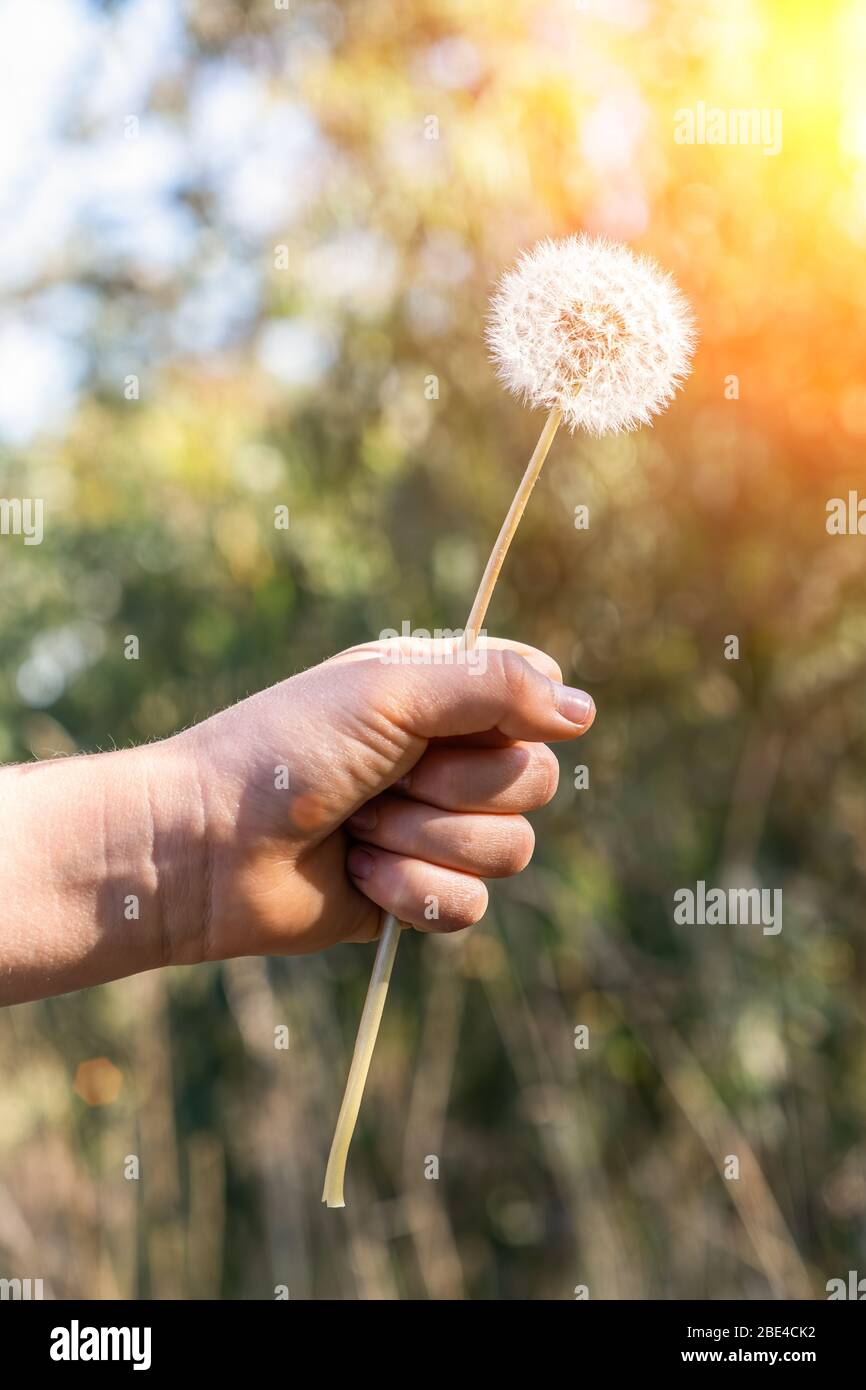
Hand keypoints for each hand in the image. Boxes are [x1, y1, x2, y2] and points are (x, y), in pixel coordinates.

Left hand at [172, 636, 594, 961]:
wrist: (207, 846)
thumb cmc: (285, 753)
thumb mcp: (390, 693)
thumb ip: (494, 687)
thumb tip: (586, 712)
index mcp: (440, 694)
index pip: (537, 693)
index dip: (520, 714)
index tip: (461, 722)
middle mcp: (446, 759)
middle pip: (536, 781)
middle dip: (456, 788)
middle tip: (387, 778)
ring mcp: (435, 830)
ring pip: (511, 849)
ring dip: (426, 841)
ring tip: (359, 828)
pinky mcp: (418, 896)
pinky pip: (473, 906)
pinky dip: (413, 893)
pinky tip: (358, 875)